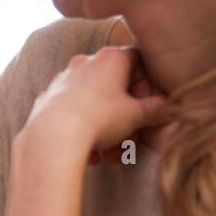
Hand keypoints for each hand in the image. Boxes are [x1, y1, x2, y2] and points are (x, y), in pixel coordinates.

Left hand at [18, 46, 171, 161]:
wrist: (54, 136)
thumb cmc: (99, 119)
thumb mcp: (136, 116)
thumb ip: (155, 109)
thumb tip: (168, 105)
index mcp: (110, 58)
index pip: (137, 61)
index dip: (146, 85)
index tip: (146, 108)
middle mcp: (85, 62)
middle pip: (114, 88)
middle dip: (125, 120)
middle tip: (129, 143)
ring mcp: (63, 79)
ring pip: (94, 104)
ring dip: (106, 132)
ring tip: (109, 157)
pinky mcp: (48, 98)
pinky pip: (73, 113)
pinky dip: (84, 130)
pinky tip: (89, 154)